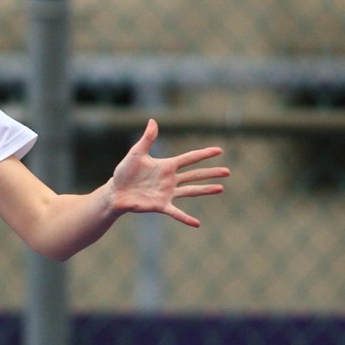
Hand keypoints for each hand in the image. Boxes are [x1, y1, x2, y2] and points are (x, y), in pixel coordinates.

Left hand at [108, 119, 229, 226]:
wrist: (116, 191)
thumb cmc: (125, 172)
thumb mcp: (136, 153)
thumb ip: (147, 138)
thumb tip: (153, 120)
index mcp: (167, 165)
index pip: (189, 158)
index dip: (204, 154)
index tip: (219, 150)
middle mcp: (170, 179)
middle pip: (195, 175)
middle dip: (211, 173)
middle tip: (228, 171)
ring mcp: (167, 193)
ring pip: (191, 191)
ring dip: (206, 190)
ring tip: (221, 188)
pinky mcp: (161, 205)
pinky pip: (176, 212)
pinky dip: (186, 218)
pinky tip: (197, 223)